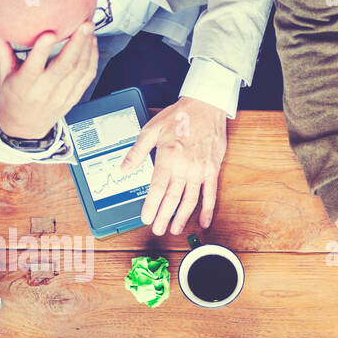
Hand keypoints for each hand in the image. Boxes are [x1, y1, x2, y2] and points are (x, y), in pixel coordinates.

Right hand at [0, 24, 98, 140]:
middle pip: (65, 66)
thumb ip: (0, 48)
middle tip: (84, 24)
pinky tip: (92, 44)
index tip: (49, 33)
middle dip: (77, 43)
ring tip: (89, 28)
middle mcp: (46, 91)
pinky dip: (92, 59)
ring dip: (87, 48)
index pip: (34, 66)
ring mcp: (62, 95)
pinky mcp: (73, 98)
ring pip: (79, 71)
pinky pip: (87, 77)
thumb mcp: (3, 74)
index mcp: (25, 85)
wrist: (26, 127)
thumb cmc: (13, 98)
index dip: (42, 50)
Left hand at [123, 97, 226, 234]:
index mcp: (168, 157)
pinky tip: (203, 222)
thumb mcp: (151, 129)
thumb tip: (124, 169)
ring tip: (174, 230)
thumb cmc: (178, 116)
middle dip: (164, 216)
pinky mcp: (212, 170)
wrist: (206, 106)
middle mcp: (185, 167)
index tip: (145, 218)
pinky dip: (208, 210)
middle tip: (157, 230)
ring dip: (182, 218)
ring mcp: (201, 170)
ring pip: (190, 200)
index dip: (151, 205)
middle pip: (173, 198)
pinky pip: (211, 194)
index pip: (157, 188)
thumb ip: (137, 152)